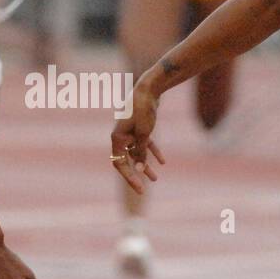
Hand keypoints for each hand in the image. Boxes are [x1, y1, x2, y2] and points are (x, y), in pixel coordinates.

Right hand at [110, 78, 165, 193]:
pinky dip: (152, 152)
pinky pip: (144, 144)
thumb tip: (139, 168)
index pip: (119, 163)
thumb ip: (141, 152)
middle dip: (136, 174)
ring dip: (145, 165)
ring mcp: (129, 132)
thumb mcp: (144, 134)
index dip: (129, 177)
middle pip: (126, 160)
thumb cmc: (143, 110)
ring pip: (136, 153)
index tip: (140, 188)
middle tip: (144, 189)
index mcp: (117, 138)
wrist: (149, 89)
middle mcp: (120, 136)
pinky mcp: (139, 128)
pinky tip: (163, 161)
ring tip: (155, 178)